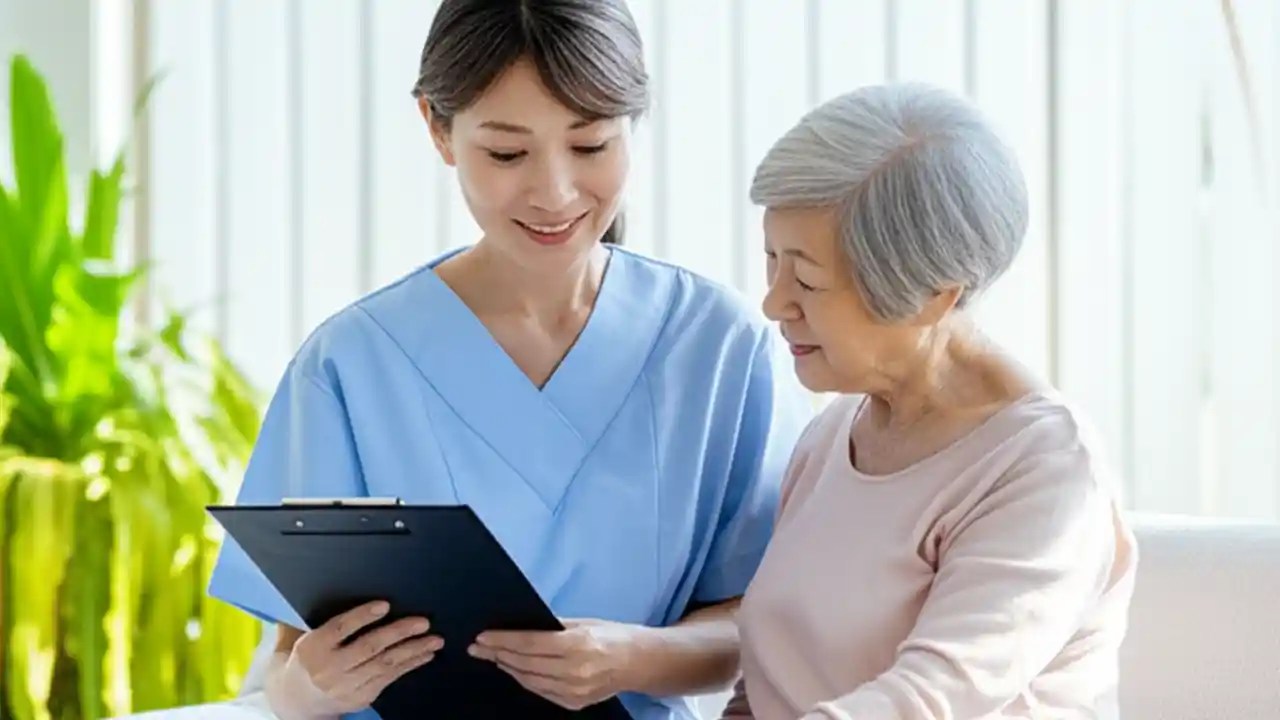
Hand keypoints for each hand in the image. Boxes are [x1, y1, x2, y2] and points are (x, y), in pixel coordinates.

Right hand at [269, 601, 442, 719]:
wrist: (297, 701)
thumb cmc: (306, 659)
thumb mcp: (300, 638)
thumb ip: (316, 619)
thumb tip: (335, 589)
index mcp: (312, 648)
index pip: (340, 629)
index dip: (362, 616)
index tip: (385, 604)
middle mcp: (329, 669)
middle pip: (368, 648)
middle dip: (398, 633)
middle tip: (422, 622)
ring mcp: (347, 686)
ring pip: (384, 665)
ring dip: (413, 650)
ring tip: (434, 639)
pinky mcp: (361, 697)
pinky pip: (390, 679)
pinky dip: (410, 665)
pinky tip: (425, 655)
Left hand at [468, 618, 647, 710]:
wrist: (638, 663)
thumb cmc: (612, 635)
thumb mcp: (583, 622)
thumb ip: (553, 626)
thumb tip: (521, 625)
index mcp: (577, 645)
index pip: (529, 643)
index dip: (502, 640)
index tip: (482, 636)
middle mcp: (574, 671)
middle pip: (524, 663)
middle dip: (498, 654)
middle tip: (477, 647)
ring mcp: (573, 691)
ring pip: (528, 680)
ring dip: (507, 667)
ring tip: (492, 656)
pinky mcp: (573, 703)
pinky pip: (540, 691)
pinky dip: (524, 680)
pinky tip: (513, 669)